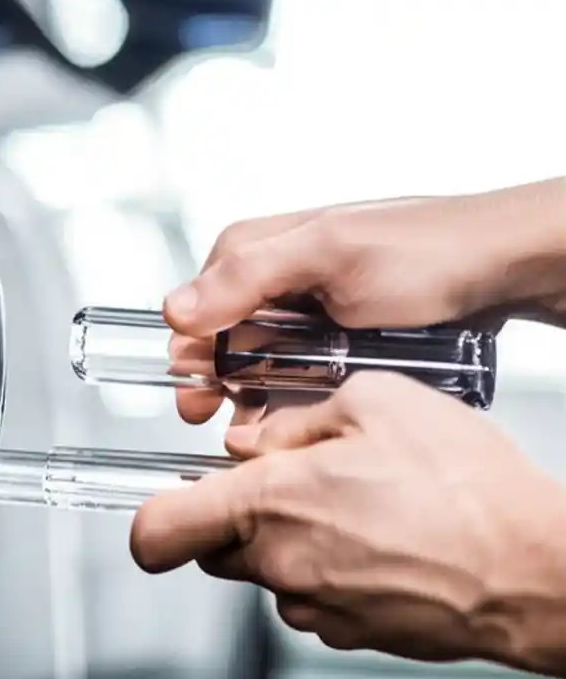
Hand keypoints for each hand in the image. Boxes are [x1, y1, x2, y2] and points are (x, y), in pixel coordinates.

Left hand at [131, 372, 565, 675]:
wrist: (536, 568)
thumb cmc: (468, 488)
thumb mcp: (376, 402)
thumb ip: (294, 417)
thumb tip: (255, 437)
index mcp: (270, 505)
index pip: (158, 531)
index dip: (149, 518)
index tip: (160, 504)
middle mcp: (282, 565)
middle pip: (216, 547)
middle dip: (237, 514)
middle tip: (292, 480)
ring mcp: (317, 607)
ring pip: (269, 569)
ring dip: (291, 539)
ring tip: (358, 505)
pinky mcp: (352, 632)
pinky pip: (315, 594)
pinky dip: (331, 567)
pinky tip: (381, 539)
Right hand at [166, 178, 565, 423]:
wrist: (502, 270)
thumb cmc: (428, 248)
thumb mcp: (330, 255)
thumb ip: (248, 278)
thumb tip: (175, 311)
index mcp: (255, 249)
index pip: (194, 309)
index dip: (194, 356)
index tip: (202, 395)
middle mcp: (272, 281)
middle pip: (220, 345)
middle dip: (222, 386)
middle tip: (231, 423)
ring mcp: (303, 315)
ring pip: (256, 369)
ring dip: (258, 400)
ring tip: (268, 430)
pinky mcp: (331, 342)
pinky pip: (295, 379)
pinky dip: (293, 402)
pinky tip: (300, 420)